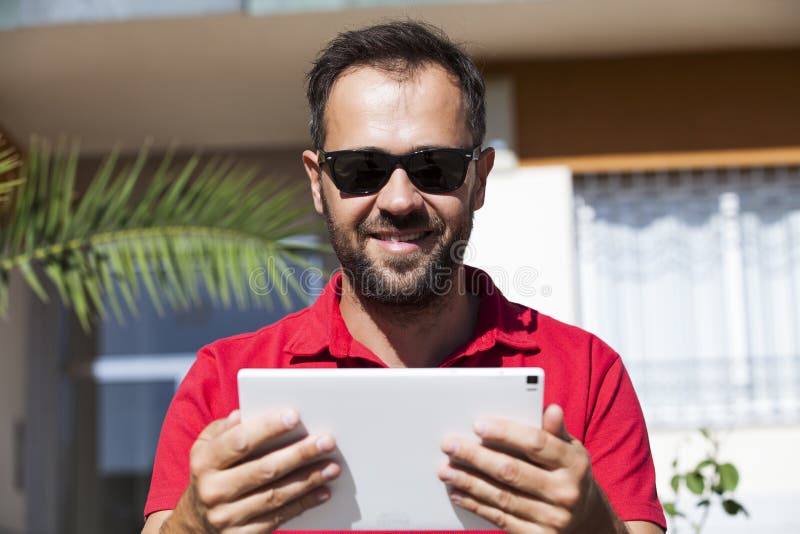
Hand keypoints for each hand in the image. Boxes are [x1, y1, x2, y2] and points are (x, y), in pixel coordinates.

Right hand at [163, 409, 339, 532]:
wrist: (193, 523)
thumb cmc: (210, 472)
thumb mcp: (205, 446)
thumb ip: (224, 429)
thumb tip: (244, 414)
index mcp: (204, 461)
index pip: (239, 442)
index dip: (268, 428)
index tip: (295, 416)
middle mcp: (213, 490)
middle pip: (264, 469)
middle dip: (299, 453)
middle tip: (327, 441)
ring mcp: (227, 517)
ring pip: (275, 496)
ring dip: (308, 480)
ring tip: (333, 466)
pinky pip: (278, 518)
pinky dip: (303, 504)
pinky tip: (323, 491)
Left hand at [438, 404, 625, 533]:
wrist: (586, 519)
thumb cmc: (567, 473)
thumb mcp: (570, 449)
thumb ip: (555, 431)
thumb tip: (551, 409)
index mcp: (574, 463)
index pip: (536, 443)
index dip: (505, 432)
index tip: (477, 424)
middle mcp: (566, 492)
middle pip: (512, 471)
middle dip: (476, 456)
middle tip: (448, 444)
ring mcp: (553, 519)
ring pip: (502, 497)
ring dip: (469, 482)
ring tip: (445, 469)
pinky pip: (500, 518)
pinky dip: (476, 504)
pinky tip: (457, 492)